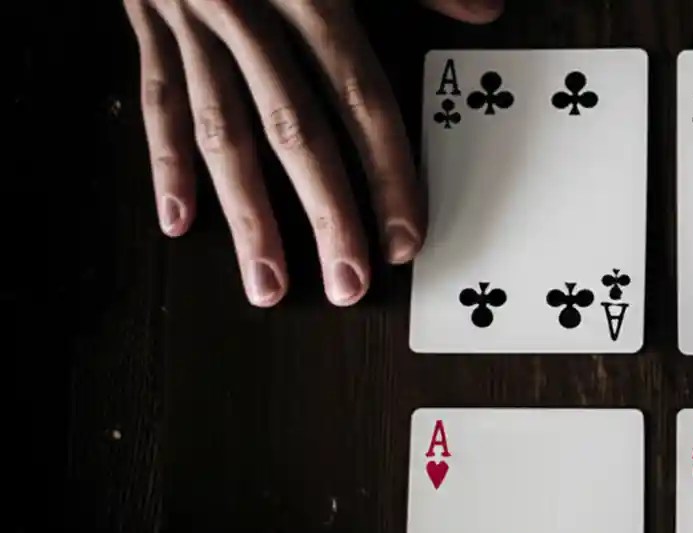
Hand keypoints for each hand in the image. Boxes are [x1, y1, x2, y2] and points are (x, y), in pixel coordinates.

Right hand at [124, 0, 504, 306]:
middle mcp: (249, 11)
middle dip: (322, 214)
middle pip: (290, 128)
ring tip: (267, 286)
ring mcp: (192, 21)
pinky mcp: (148, 24)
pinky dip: (163, 165)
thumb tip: (485, 16)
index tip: (404, 236)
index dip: (387, 171)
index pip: (360, 95)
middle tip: (347, 284)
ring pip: (219, 132)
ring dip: (244, 216)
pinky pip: (156, 102)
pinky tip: (178, 225)